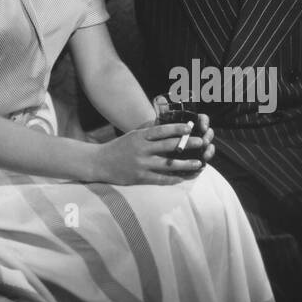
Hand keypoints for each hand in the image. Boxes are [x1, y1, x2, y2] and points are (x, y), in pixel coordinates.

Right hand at [94, 119, 212, 184]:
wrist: (99, 163)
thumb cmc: (119, 147)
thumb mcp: (132, 135)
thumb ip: (148, 130)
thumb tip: (164, 121)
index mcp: (139, 137)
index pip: (161, 131)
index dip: (176, 128)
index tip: (190, 127)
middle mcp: (141, 150)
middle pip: (168, 147)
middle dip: (187, 145)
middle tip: (202, 142)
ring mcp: (141, 165)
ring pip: (167, 165)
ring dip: (185, 165)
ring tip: (199, 164)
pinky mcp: (139, 178)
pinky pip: (159, 179)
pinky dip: (172, 179)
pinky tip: (183, 178)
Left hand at [139, 95, 216, 160]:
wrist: (155, 150)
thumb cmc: (160, 134)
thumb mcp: (161, 124)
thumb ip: (164, 112)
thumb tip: (161, 97)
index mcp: (191, 123)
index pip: (202, 119)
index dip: (204, 122)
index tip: (202, 126)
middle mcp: (197, 134)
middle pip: (208, 133)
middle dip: (208, 137)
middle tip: (203, 141)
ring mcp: (197, 146)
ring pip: (208, 146)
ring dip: (209, 149)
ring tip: (205, 154)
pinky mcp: (196, 158)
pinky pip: (204, 158)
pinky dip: (205, 160)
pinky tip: (203, 162)